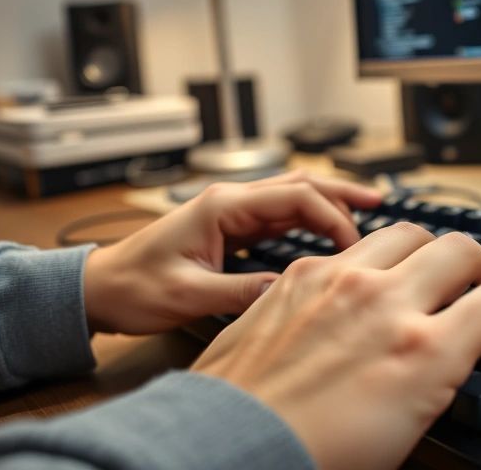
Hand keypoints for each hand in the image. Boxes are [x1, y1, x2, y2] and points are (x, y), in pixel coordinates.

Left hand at [83, 171, 382, 334]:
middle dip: (342, 193)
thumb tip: (290, 291)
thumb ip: (240, 292)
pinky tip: (330, 230)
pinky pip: (282, 215)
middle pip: (300, 185)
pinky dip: (311, 219)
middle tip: (379, 205)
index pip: (294, 197)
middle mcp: (230, 201)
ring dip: (330, 202)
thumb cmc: (133, 286)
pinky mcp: (233, 228)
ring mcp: (233, 213)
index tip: (352, 245)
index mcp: (222, 206)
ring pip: (294, 197)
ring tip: (366, 210)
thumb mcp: (187, 295)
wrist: (101, 289)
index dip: (331, 217)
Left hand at [192, 223, 480, 469]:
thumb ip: (443, 371)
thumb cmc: (310, 457)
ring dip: (434, 252)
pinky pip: (354, 245)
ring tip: (433, 276)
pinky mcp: (297, 275)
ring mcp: (338, 279)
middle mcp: (384, 301)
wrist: (223, 450)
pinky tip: (372, 280)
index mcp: (421, 351)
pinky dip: (377, 257)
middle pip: (466, 252)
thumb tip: (461, 347)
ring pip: (411, 233)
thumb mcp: (407, 424)